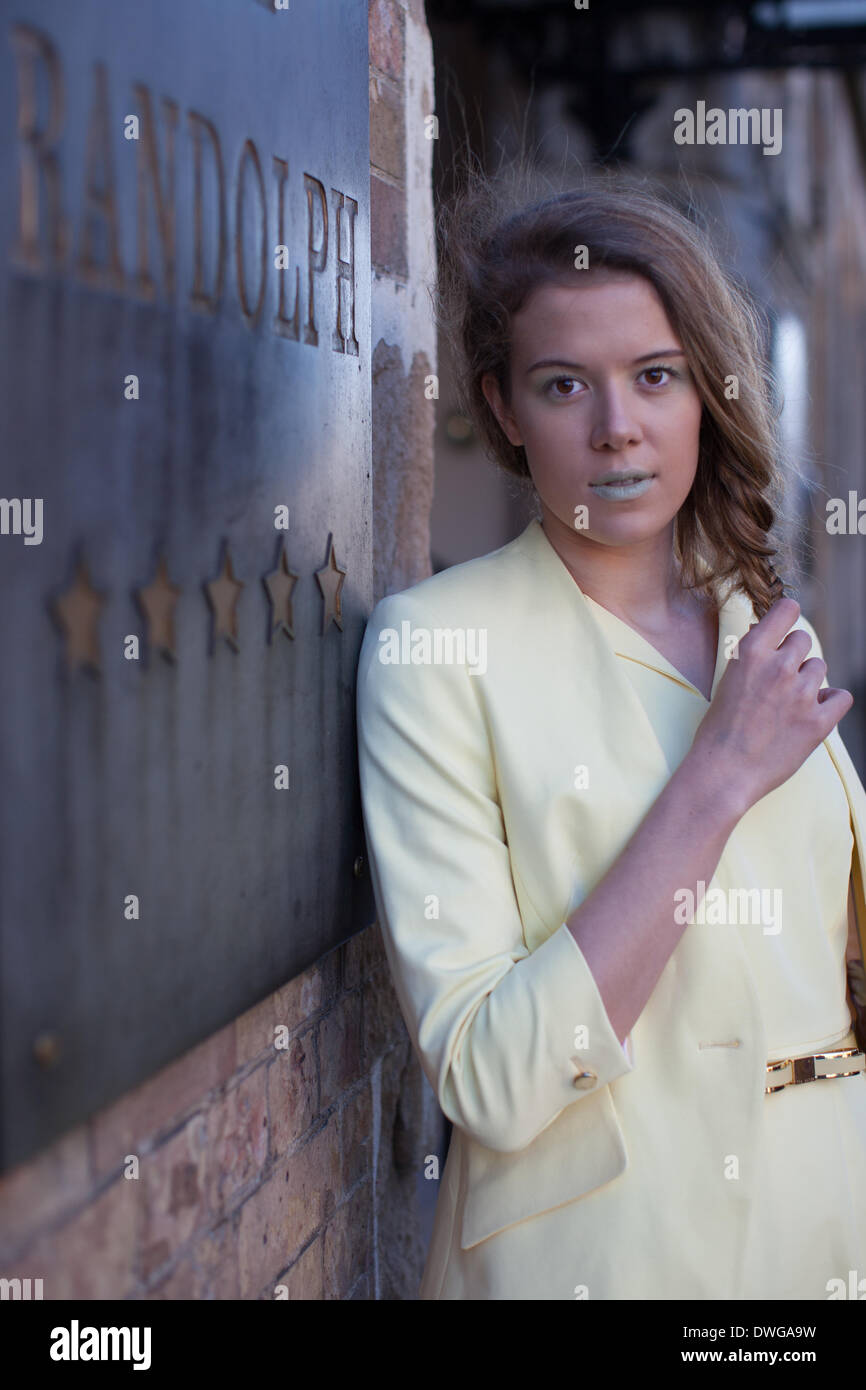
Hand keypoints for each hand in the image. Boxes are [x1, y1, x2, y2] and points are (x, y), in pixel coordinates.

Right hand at [688, 596, 852, 816]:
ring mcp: (801, 695)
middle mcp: (779, 668)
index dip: (786, 617)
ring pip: (819, 668)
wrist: (724, 772)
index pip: (787, 610)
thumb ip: (751, 655)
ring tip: (787, 705)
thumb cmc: (719, 728)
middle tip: (778, 682)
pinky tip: (812, 712)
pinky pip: (841, 696)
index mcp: (752, 653)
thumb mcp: (727, 679)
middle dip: (793, 656)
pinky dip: (830, 702)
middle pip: (803, 641)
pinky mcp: (819, 722)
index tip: (782, 631)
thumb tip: (766, 631)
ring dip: (808, 681)